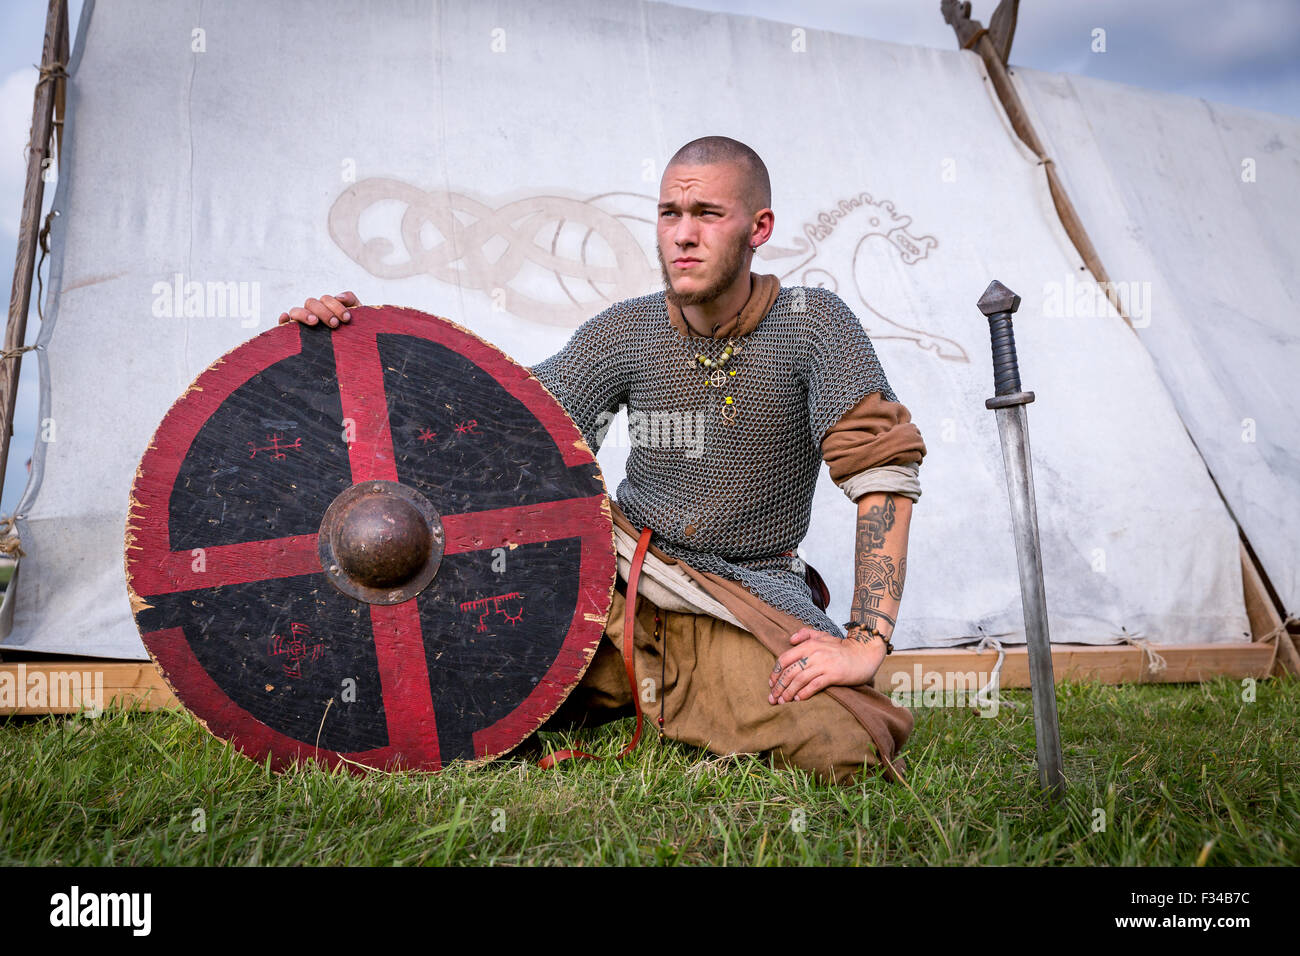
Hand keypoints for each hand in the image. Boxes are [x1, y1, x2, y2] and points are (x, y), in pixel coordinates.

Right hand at [277, 291, 359, 328]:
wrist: (354, 355)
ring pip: (296, 311)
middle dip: (323, 311)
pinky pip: (284, 324)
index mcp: (328, 307)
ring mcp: (303, 322)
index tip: (347, 318)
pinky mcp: (294, 334)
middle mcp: (314, 313)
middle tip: (334, 324)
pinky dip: (283, 319)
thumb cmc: (354, 335)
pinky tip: (284, 318)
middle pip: (311, 303)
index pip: (327, 300)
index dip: (336, 306)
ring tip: (314, 322)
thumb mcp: (358, 318)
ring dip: (304, 314)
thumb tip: (339, 296)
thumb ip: (352, 302)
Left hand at [767, 627, 887, 703]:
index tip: (771, 683)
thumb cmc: (842, 647)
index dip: (775, 672)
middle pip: (789, 672)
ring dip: (788, 693)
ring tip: (782, 702)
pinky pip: (814, 685)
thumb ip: (806, 634)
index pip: (785, 659)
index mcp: (809, 645)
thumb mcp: (823, 636)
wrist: (864, 653)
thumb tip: (791, 639)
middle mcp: (814, 654)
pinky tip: (798, 700)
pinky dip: (804, 693)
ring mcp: (823, 664)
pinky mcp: (833, 675)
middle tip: (772, 698)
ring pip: (799, 680)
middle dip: (778, 687)